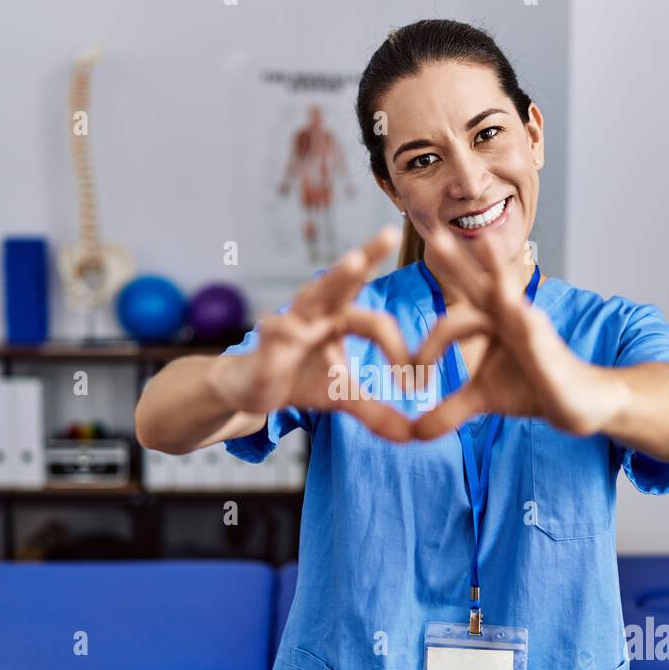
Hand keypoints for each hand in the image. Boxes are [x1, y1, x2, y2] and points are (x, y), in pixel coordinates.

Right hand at [208, 226, 417, 442]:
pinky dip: (278, 331)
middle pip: (344, 281)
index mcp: (341, 318)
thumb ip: (376, 411)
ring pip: (312, 296)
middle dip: (366, 256)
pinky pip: (274, 333)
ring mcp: (291, 322)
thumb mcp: (343, 397)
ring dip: (334, 280)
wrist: (251, 390)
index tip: (417, 384)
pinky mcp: (266, 342)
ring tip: (355, 262)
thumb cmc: (300, 381)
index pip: (378, 323)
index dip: (400, 352)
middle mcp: (318, 312)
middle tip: (389, 232)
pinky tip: (276, 324)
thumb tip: (412, 436)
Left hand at [410, 222, 629, 439]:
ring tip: (487, 242)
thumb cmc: (533, 389)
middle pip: (479, 286)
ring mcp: (533, 332)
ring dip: (499, 272)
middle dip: (457, 262)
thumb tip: (414, 432)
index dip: (426, 349)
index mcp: (490, 325)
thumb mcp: (484, 400)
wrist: (581, 404)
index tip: (407, 378)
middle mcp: (510, 319)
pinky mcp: (552, 354)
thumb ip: (449, 410)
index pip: (450, 323)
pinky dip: (531, 326)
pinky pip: (540, 337)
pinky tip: (527, 314)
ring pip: (513, 298)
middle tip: (434, 235)